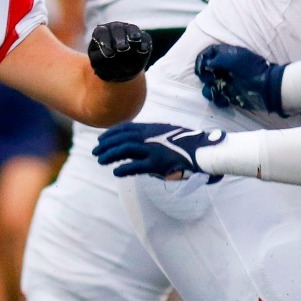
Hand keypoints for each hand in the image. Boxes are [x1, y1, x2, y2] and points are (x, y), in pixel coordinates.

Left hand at [88, 22, 152, 83]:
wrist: (119, 71)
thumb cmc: (105, 65)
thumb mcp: (99, 64)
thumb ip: (98, 59)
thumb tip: (103, 55)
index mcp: (102, 33)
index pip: (101, 32)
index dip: (105, 41)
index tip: (109, 55)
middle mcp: (115, 29)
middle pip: (117, 28)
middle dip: (119, 37)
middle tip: (122, 48)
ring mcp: (129, 32)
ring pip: (132, 28)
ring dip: (133, 33)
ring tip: (134, 39)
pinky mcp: (142, 39)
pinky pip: (145, 37)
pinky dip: (144, 43)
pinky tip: (142, 50)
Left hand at [94, 121, 225, 178]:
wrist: (204, 150)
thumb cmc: (187, 144)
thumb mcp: (168, 134)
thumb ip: (153, 138)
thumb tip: (140, 146)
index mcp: (152, 128)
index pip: (126, 128)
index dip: (111, 133)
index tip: (101, 139)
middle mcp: (150, 137)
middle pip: (121, 138)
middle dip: (106, 144)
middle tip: (96, 152)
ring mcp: (153, 150)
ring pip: (124, 150)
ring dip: (110, 155)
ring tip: (100, 161)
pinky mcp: (157, 164)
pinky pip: (135, 166)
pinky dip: (123, 168)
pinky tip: (116, 172)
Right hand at [195, 43, 288, 115]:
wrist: (268, 87)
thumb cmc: (252, 70)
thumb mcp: (235, 59)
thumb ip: (217, 59)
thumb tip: (205, 64)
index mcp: (227, 56)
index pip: (209, 53)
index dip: (202, 59)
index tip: (201, 68)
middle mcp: (225, 68)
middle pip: (205, 70)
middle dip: (204, 76)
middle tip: (210, 79)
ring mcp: (227, 82)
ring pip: (209, 86)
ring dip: (209, 90)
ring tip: (217, 92)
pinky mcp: (230, 95)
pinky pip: (217, 98)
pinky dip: (219, 100)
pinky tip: (227, 100)